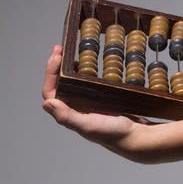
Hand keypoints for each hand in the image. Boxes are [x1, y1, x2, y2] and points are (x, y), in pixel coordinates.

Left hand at [42, 45, 142, 159]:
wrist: (135, 136)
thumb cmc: (112, 133)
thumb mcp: (88, 125)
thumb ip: (67, 116)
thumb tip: (46, 103)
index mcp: (68, 113)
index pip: (50, 91)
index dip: (50, 72)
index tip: (57, 55)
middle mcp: (75, 107)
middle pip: (59, 83)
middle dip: (57, 64)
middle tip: (61, 47)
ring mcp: (87, 102)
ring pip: (73, 81)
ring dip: (70, 65)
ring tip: (71, 50)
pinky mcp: (99, 98)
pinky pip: (88, 81)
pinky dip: (86, 69)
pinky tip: (91, 61)